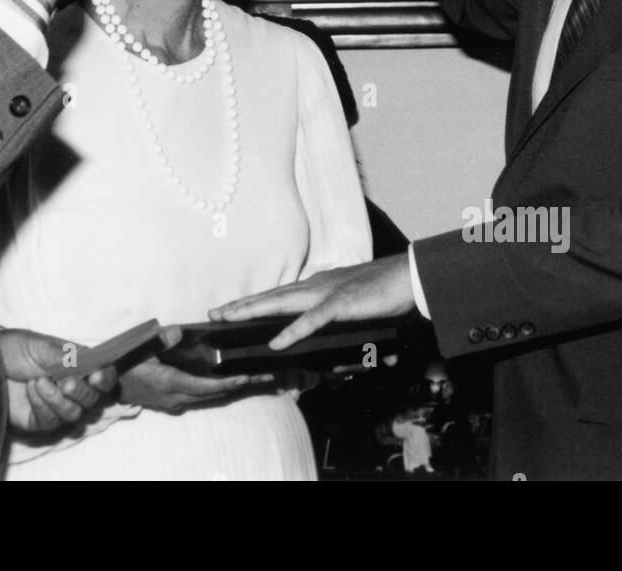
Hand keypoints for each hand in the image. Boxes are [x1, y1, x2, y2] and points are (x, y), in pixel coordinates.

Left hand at [0, 327, 117, 433]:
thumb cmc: (13, 349)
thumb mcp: (38, 345)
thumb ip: (62, 355)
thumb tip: (84, 362)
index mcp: (78, 366)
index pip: (103, 376)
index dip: (106, 378)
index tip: (97, 376)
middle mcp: (71, 388)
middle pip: (93, 400)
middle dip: (82, 393)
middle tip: (67, 384)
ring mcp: (56, 406)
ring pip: (74, 414)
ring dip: (58, 399)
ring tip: (38, 381)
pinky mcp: (39, 421)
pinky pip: (50, 421)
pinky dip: (42, 405)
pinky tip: (31, 388)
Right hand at [115, 325, 271, 413]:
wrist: (107, 384)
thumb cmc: (124, 364)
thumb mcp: (138, 349)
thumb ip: (157, 341)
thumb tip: (175, 331)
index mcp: (170, 383)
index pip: (206, 386)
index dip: (229, 383)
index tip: (248, 377)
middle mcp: (177, 397)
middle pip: (215, 394)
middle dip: (241, 385)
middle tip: (268, 376)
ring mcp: (176, 402)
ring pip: (210, 396)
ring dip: (233, 388)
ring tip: (258, 377)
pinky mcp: (175, 401)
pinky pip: (202, 396)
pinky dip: (220, 389)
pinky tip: (233, 381)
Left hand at [208, 255, 414, 348]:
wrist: (407, 277)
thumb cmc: (382, 292)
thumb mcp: (350, 307)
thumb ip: (333, 322)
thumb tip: (320, 343)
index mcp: (316, 287)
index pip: (277, 295)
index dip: (251, 302)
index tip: (227, 309)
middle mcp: (315, 286)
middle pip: (270, 297)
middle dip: (240, 305)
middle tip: (213, 313)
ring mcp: (326, 293)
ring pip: (281, 303)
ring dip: (253, 311)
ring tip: (229, 319)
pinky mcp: (341, 305)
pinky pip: (312, 321)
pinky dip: (293, 332)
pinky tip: (277, 342)